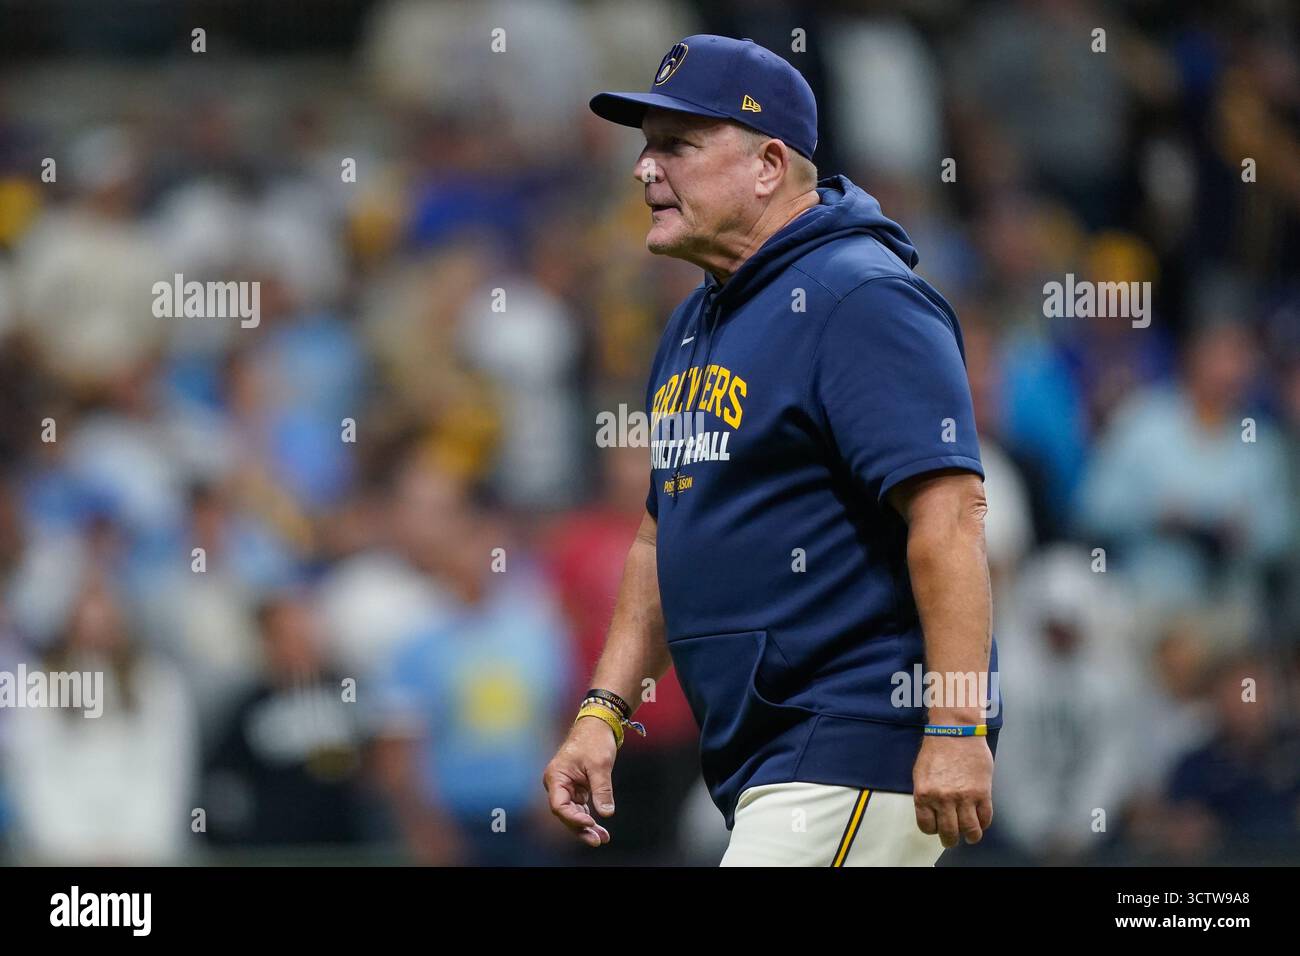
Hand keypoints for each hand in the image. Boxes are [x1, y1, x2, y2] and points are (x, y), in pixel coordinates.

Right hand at [542, 716, 618, 847]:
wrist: (598, 724)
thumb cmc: (595, 740)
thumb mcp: (600, 766)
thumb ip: (602, 790)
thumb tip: (607, 814)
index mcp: (556, 777)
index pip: (559, 806)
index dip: (574, 818)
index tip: (591, 822)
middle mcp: (557, 784)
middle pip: (566, 813)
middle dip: (581, 828)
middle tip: (598, 840)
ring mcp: (566, 787)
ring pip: (573, 813)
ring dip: (587, 826)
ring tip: (603, 838)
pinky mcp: (576, 788)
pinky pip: (580, 807)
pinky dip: (589, 816)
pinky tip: (600, 828)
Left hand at [912, 735, 993, 847]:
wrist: (956, 731)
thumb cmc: (936, 749)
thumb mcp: (921, 773)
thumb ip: (926, 794)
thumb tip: (932, 812)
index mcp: (924, 794)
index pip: (927, 826)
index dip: (933, 829)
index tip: (937, 827)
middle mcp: (943, 799)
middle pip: (949, 833)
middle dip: (951, 840)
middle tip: (954, 838)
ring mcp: (964, 797)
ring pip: (970, 830)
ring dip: (970, 836)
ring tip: (970, 835)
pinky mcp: (982, 792)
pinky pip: (985, 818)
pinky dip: (983, 824)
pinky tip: (980, 821)